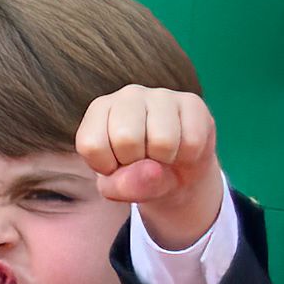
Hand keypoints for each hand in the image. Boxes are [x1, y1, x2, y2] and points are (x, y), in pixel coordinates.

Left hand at [74, 85, 224, 249]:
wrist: (176, 172)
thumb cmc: (136, 175)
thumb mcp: (119, 188)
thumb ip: (122, 186)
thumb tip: (152, 170)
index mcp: (100, 110)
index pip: (91, 144)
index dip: (106, 166)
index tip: (114, 165)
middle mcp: (128, 95)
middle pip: (127, 139)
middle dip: (136, 163)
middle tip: (142, 160)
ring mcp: (161, 94)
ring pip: (163, 140)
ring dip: (166, 160)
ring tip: (162, 155)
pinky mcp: (192, 101)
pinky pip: (192, 141)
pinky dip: (188, 157)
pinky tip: (182, 149)